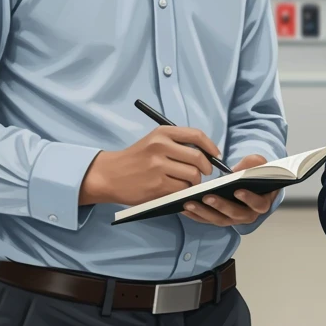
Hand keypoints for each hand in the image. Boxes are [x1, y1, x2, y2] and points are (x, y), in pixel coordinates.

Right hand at [79, 126, 222, 206]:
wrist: (110, 175)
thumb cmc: (136, 159)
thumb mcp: (154, 142)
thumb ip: (178, 144)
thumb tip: (208, 154)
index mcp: (162, 133)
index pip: (196, 135)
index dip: (211, 147)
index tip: (216, 155)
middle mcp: (160, 146)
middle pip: (198, 158)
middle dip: (206, 169)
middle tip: (203, 174)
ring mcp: (159, 167)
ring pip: (192, 176)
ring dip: (193, 182)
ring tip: (184, 182)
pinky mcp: (157, 185)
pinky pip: (182, 189)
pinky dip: (183, 192)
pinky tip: (175, 190)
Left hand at [181, 154, 280, 227]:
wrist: (252, 185)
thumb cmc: (256, 176)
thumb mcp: (260, 166)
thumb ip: (254, 164)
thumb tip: (238, 170)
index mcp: (261, 203)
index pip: (257, 203)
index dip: (248, 198)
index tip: (237, 191)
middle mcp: (247, 214)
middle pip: (234, 214)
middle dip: (220, 206)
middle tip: (207, 197)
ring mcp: (233, 219)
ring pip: (218, 219)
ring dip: (203, 212)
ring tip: (189, 203)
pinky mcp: (220, 219)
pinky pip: (207, 220)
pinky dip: (195, 215)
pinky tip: (184, 208)